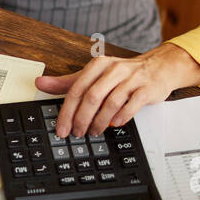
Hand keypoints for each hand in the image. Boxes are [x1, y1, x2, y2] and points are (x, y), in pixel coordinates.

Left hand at [35, 43, 199, 137]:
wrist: (158, 68)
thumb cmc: (123, 74)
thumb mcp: (94, 75)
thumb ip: (68, 82)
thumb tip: (40, 83)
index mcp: (98, 65)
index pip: (76, 89)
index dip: (67, 111)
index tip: (61, 128)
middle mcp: (114, 70)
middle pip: (92, 97)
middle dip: (81, 119)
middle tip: (77, 133)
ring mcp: (131, 79)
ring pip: (110, 103)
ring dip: (99, 122)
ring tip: (94, 132)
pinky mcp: (146, 89)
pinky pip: (131, 105)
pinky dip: (121, 117)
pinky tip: (114, 125)